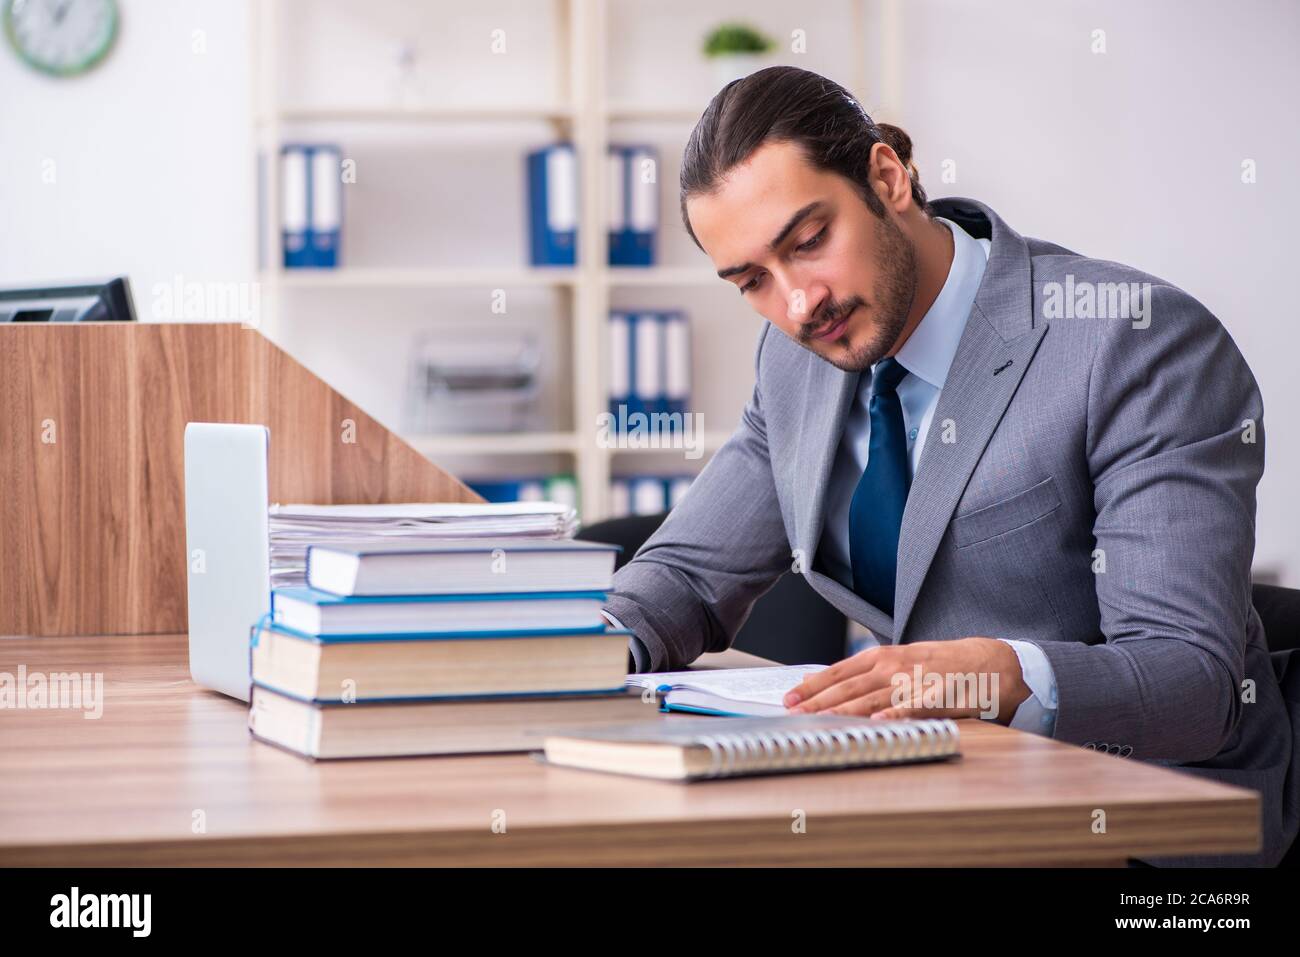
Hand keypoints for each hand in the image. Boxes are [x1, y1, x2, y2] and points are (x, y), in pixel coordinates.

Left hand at [783, 637, 1030, 722]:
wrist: (987, 661)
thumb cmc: (936, 665)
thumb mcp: (896, 661)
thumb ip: (860, 673)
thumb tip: (819, 681)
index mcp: (881, 656)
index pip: (839, 670)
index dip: (813, 686)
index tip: (789, 698)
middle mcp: (894, 665)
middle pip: (850, 686)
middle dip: (820, 701)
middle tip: (795, 713)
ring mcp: (915, 680)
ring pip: (874, 698)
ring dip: (845, 710)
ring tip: (822, 721)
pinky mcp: (937, 695)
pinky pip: (912, 707)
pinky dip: (895, 714)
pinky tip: (878, 722)